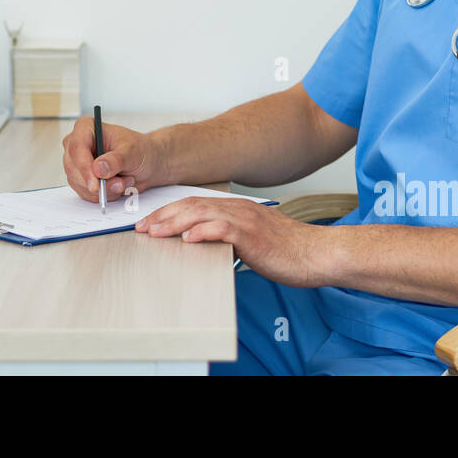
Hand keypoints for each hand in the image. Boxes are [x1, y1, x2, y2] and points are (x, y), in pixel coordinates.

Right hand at [62, 117, 168, 203]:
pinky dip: (104, 194)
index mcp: (86, 128)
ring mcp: (77, 163)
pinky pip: (86, 193)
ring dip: (105, 189)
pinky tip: (117, 185)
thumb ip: (116, 160)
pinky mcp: (80, 179)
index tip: (95, 184)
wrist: (146, 163)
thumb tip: (98, 168)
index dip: (84, 167)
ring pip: (80, 184)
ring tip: (124, 180)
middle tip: (120, 184)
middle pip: (74, 168)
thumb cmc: (139, 150)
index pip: (77, 147)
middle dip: (98, 183)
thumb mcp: (132, 151)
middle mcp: (77, 145)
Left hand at [136, 197, 330, 287]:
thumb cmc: (288, 250)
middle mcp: (237, 209)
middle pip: (191, 206)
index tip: (149, 222)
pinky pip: (223, 229)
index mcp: (236, 209)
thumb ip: (229, 237)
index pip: (194, 204)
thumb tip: (206, 244)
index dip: (168, 212)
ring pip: (201, 214)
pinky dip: (203, 232)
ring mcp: (245, 220)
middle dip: (162, 216)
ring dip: (174, 223)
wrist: (316, 253)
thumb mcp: (253, 240)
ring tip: (154, 232)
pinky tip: (188, 239)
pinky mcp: (253, 235)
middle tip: (141, 227)